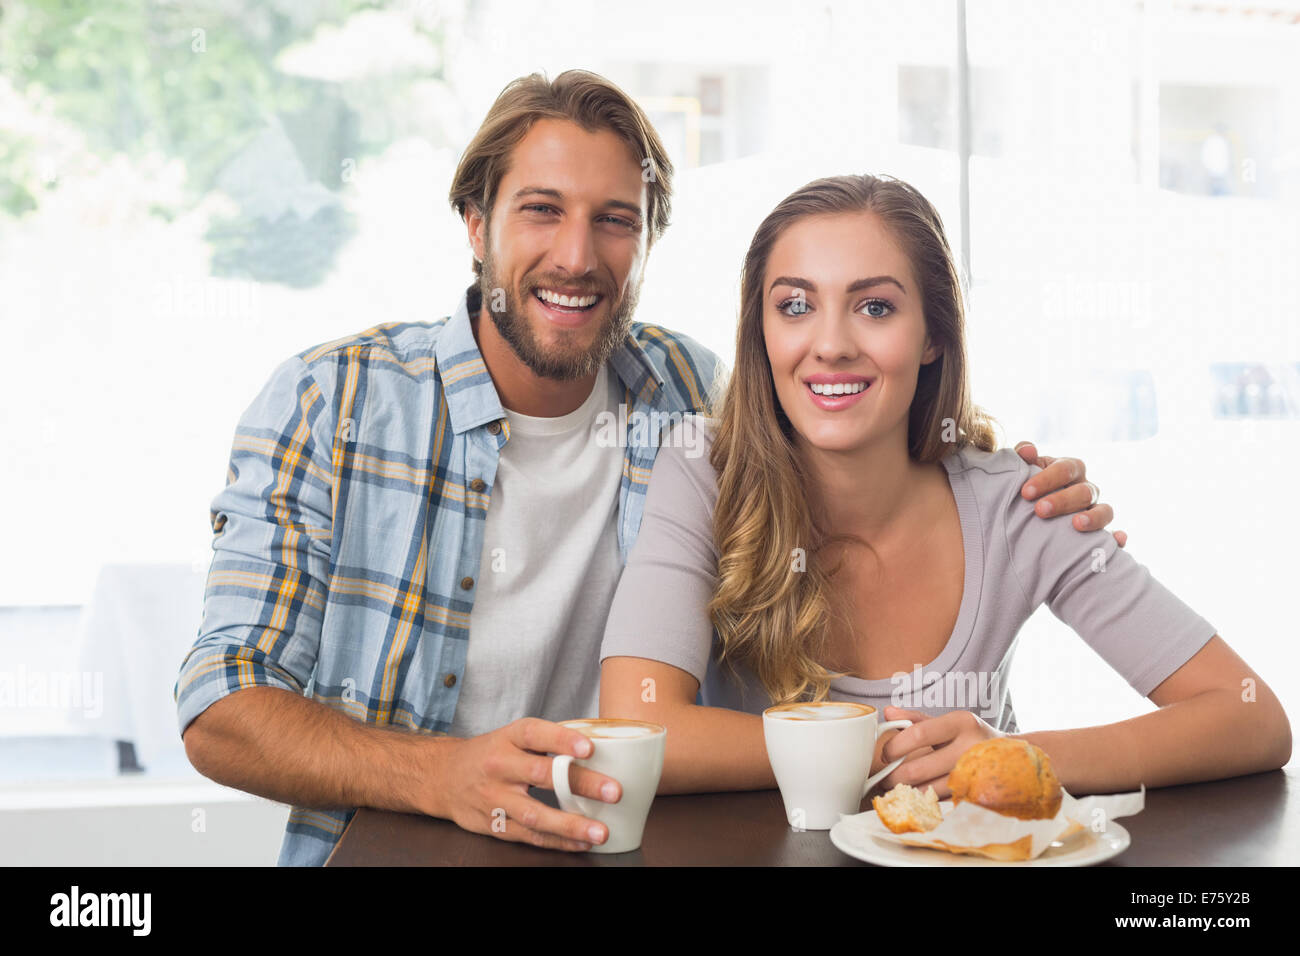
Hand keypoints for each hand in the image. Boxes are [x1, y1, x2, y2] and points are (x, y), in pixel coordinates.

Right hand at [435, 718, 621, 850]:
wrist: (443, 777)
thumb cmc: (490, 754)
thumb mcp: (511, 737)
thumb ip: (547, 742)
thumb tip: (598, 748)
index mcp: (507, 739)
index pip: (535, 735)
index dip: (562, 740)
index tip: (589, 748)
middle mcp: (499, 767)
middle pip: (541, 775)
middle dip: (580, 784)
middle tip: (613, 791)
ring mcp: (495, 799)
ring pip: (534, 814)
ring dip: (570, 824)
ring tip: (600, 831)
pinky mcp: (494, 825)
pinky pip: (529, 836)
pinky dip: (557, 842)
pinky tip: (581, 843)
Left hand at [875, 707, 1003, 798]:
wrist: (1012, 757)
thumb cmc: (971, 737)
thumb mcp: (949, 722)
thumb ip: (916, 718)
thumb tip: (888, 713)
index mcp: (961, 723)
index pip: (918, 734)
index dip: (894, 746)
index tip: (885, 754)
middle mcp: (970, 748)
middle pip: (919, 769)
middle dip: (894, 777)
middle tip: (885, 778)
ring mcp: (975, 775)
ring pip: (928, 791)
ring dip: (906, 792)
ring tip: (899, 788)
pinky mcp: (977, 796)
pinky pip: (942, 803)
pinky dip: (926, 802)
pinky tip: (919, 797)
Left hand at [1013, 441, 1126, 547]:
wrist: (1030, 511)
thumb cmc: (1028, 487)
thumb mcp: (1023, 469)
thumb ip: (1022, 456)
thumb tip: (1027, 450)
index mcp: (1069, 469)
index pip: (1064, 469)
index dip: (1047, 479)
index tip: (1026, 492)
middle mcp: (1086, 488)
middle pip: (1083, 492)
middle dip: (1062, 501)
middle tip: (1040, 510)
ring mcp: (1096, 510)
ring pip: (1104, 511)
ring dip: (1093, 517)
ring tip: (1076, 524)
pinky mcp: (1100, 532)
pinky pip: (1114, 536)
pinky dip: (1117, 538)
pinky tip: (1117, 540)